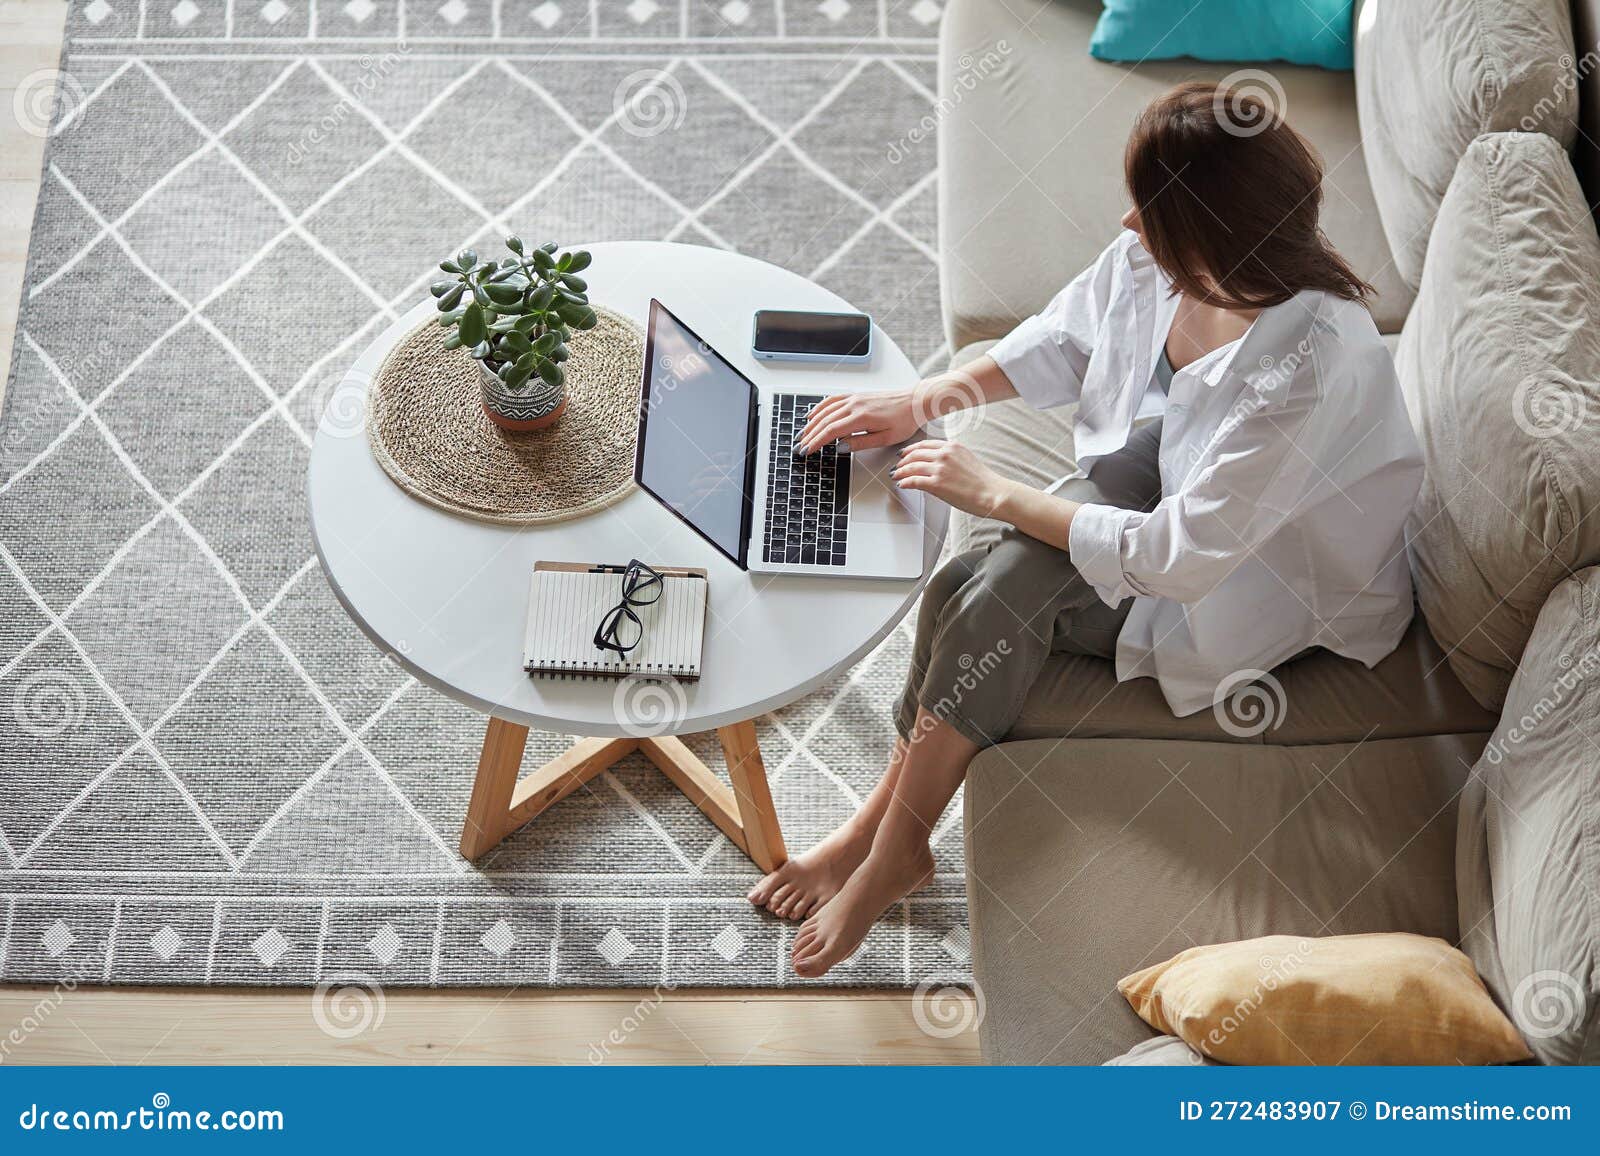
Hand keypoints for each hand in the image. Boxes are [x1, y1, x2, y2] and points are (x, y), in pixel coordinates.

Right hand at [794, 390, 917, 454]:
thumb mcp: (885, 439)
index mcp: (861, 417)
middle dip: (810, 435)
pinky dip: (820, 408)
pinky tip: (813, 415)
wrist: (914, 402)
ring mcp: (854, 398)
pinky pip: (832, 400)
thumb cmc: (904, 420)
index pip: (831, 431)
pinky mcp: (856, 396)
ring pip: (825, 411)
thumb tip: (839, 447)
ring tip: (803, 434)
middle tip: (800, 446)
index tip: (807, 450)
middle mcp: (854, 405)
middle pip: (824, 421)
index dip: (816, 442)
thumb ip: (860, 443)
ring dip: (811, 423)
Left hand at [892, 440, 1011, 516]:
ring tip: (896, 475)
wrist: (993, 493)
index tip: (905, 454)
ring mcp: (940, 468)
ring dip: (901, 471)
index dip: (911, 449)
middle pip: (915, 454)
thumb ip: (951, 458)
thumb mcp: (967, 459)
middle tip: (897, 466)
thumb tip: (937, 464)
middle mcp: (945, 454)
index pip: (925, 444)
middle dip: (903, 461)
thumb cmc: (984, 481)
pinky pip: (914, 481)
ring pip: (912, 467)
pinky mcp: (937, 484)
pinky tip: (902, 485)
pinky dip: (905, 482)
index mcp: (952, 446)